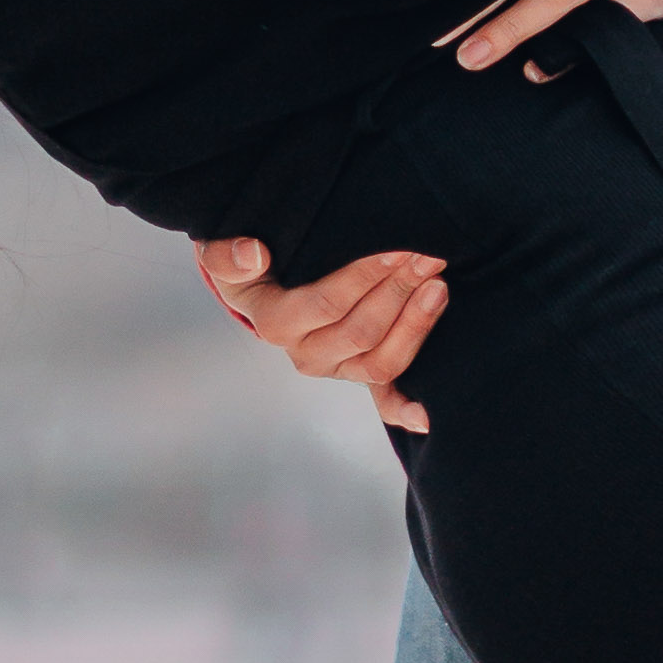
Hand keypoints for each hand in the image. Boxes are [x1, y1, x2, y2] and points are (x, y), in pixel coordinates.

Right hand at [195, 233, 447, 434]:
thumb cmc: (251, 265)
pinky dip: (406, 409)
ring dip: (416, 324)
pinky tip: (427, 414)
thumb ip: (227, 256)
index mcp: (275, 324)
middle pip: (362, 330)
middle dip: (400, 291)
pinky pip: (384, 399)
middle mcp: (305, 354)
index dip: (365, 278)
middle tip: (428, 255)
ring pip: (381, 361)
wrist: (262, 285)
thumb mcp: (224, 254)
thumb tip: (253, 256)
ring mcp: (335, 369)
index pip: (327, 304)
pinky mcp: (357, 374)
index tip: (397, 248)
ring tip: (438, 284)